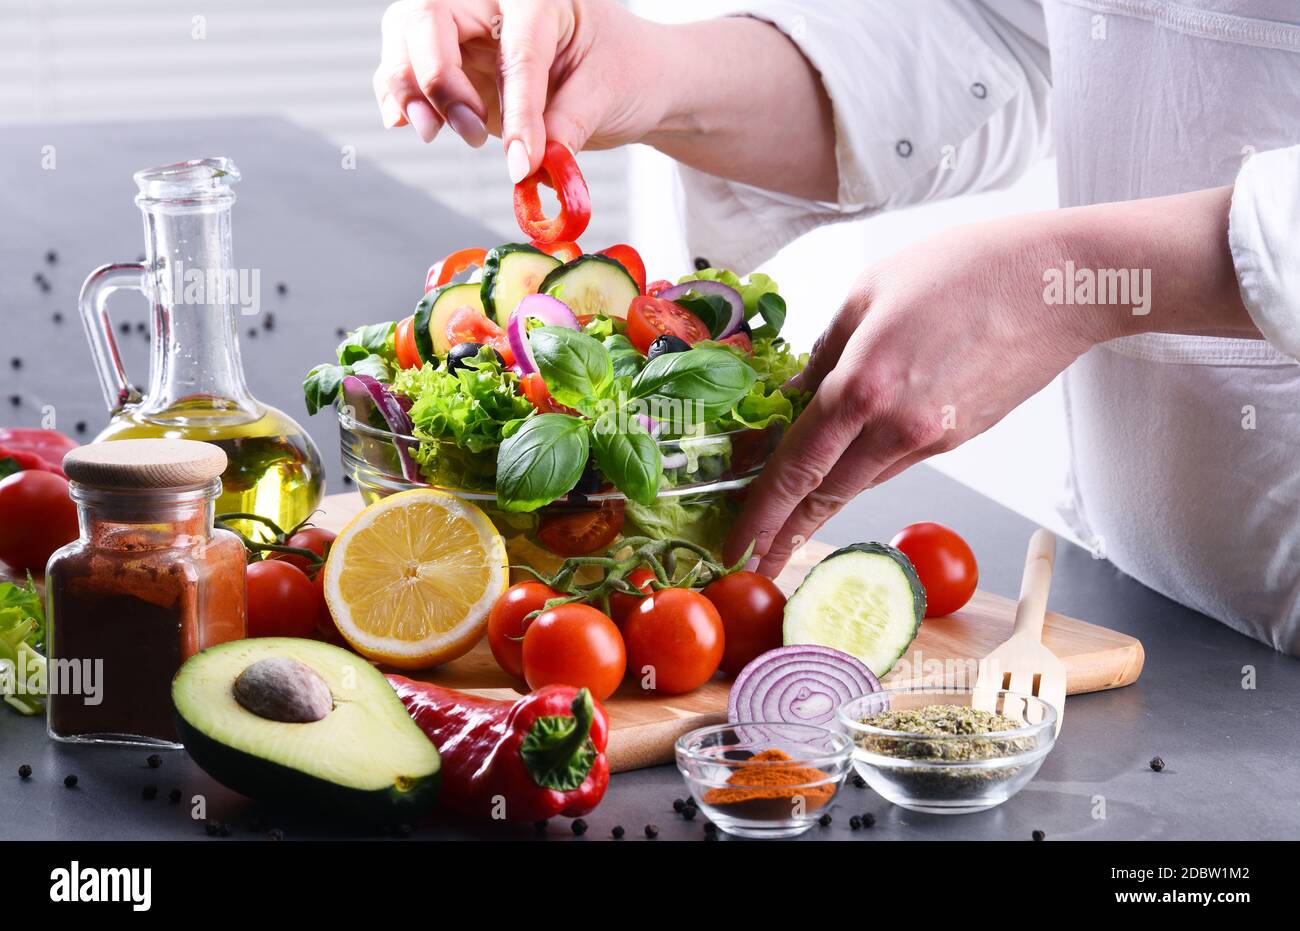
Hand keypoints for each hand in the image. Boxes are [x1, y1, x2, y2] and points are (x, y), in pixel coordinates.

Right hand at [373, 0, 666, 180]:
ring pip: (404, 35)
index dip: (518, 109)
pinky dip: (397, 94)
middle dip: (438, 80)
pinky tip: (405, 122)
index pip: (517, 49)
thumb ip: (567, 126)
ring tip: (436, 133)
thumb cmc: (623, 70)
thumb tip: (530, 165)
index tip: (524, 162)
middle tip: (470, 133)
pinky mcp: (450, 57)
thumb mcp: (607, 95)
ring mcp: (465, 24)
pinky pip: (404, 64)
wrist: (625, 75)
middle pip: (430, 18)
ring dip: (409, 88)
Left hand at [724, 213, 1112, 576]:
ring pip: (861, 480)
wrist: (1061, 284)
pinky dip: (864, 468)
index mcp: (864, 385)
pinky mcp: (958, 438)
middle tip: (752, 564)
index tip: (735, 547)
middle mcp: (896, 426)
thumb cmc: (965, 268)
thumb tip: (792, 396)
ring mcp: (933, 439)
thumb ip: (824, 353)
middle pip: (826, 496)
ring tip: (786, 524)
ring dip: (822, 506)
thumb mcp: (869, 292)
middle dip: (784, 535)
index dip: (761, 514)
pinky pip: (896, 461)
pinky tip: (845, 466)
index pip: (796, 467)